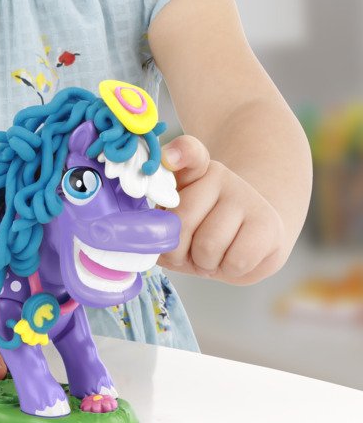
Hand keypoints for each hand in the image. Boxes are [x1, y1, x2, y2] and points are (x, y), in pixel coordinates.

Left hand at [157, 135, 284, 283]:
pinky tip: (232, 259)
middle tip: (187, 252)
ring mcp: (246, 196)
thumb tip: (152, 232)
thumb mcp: (175, 220)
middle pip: (182, 221)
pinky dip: (228, 270)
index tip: (169, 159)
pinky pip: (236, 261)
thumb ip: (159, 222)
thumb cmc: (202, 229)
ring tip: (211, 255)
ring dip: (204, 263)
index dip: (180, 153)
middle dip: (178, 251)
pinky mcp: (269, 225)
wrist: (250, 236)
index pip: (189, 152)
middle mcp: (218, 175)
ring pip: (208, 245)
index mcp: (189, 169)